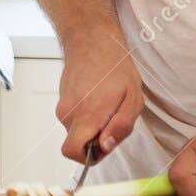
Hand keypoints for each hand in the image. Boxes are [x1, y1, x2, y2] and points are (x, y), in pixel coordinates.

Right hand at [55, 34, 143, 162]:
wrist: (91, 39)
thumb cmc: (115, 66)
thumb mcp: (133, 98)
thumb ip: (120, 126)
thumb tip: (105, 147)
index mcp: (87, 114)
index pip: (72, 151)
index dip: (90, 156)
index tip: (105, 143)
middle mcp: (69, 112)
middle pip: (78, 143)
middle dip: (96, 138)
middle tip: (113, 117)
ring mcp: (62, 106)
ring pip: (77, 130)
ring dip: (93, 124)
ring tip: (108, 102)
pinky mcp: (61, 100)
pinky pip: (75, 117)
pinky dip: (87, 113)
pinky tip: (98, 95)